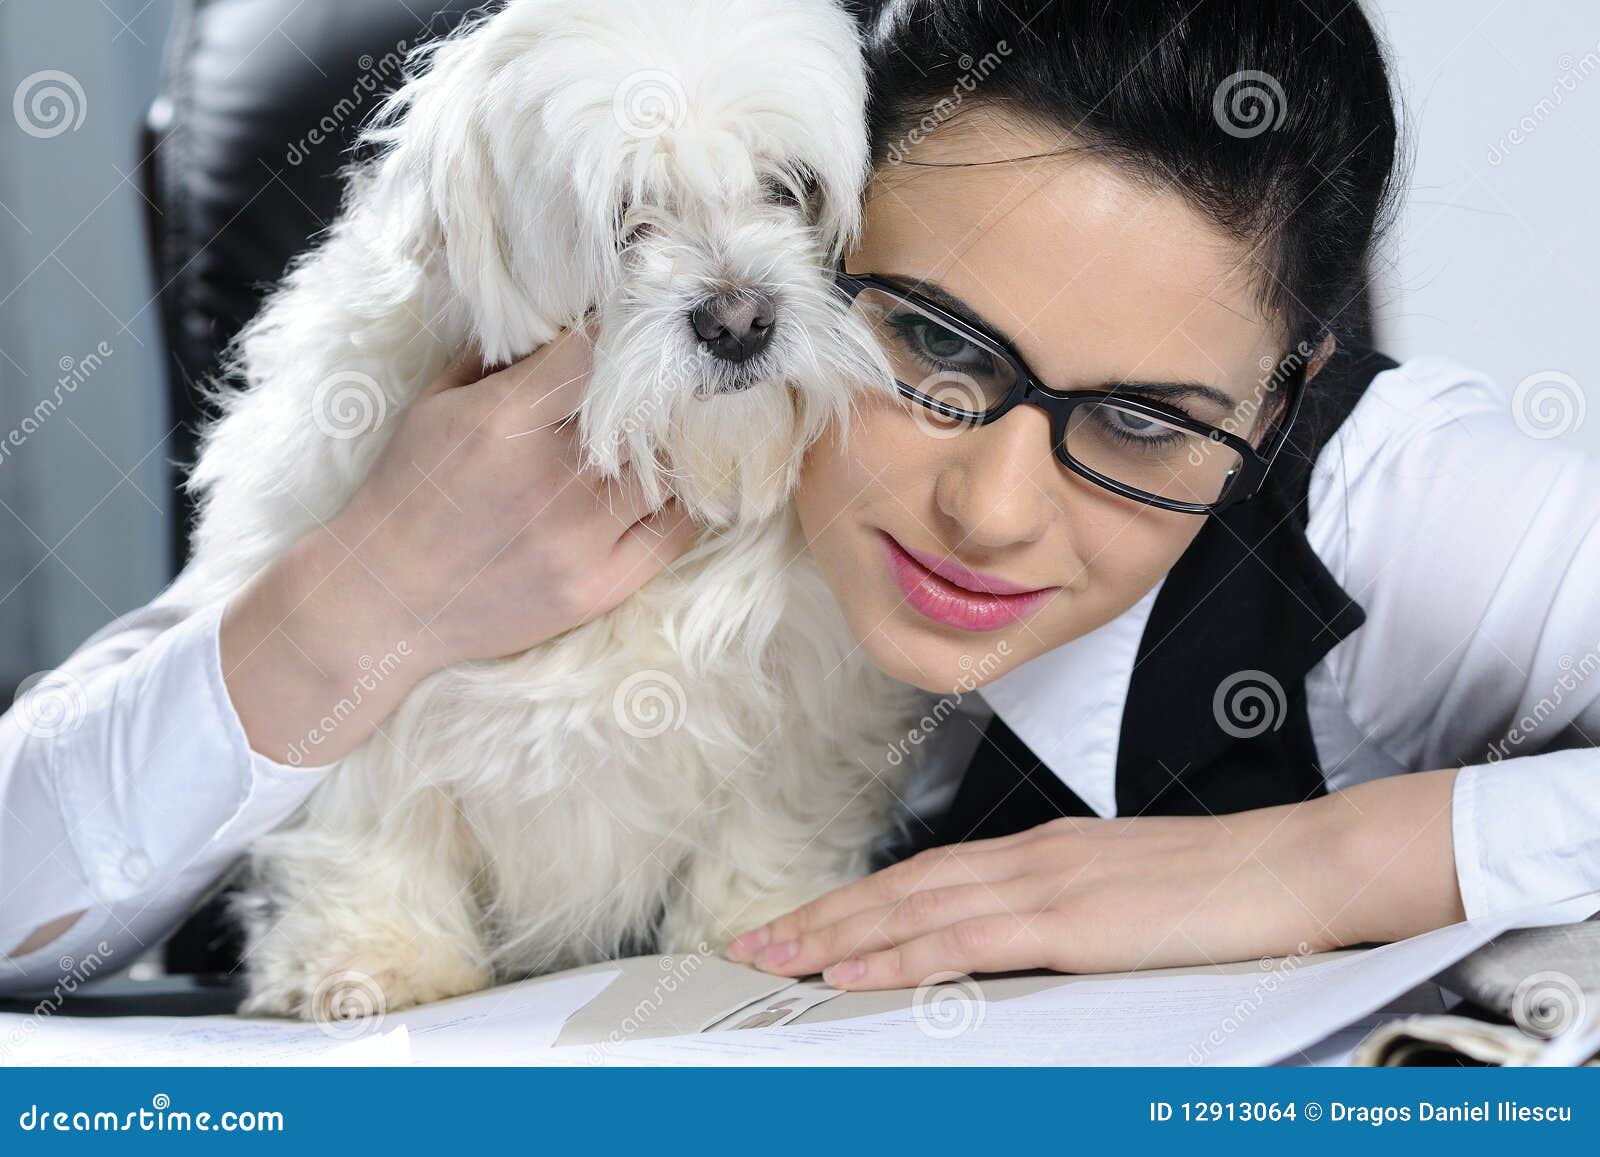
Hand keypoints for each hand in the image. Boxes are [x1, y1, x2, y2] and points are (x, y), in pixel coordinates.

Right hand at [222, 329, 697, 764]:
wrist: (386, 600)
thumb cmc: (408, 492)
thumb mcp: (436, 407)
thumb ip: (500, 363)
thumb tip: (564, 324)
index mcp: (506, 422)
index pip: (594, 353)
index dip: (613, 336)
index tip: (623, 331)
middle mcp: (552, 478)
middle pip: (643, 412)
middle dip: (652, 391)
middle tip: (662, 382)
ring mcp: (581, 539)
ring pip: (667, 470)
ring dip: (671, 447)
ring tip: (670, 435)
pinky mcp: (599, 587)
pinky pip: (674, 532)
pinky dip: (682, 502)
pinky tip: (673, 487)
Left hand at [726, 770, 1463, 988]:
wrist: (1304, 864)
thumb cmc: (1235, 886)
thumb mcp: (1137, 896)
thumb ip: (1076, 912)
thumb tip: (1032, 941)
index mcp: (1046, 850)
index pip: (930, 875)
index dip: (861, 900)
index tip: (809, 923)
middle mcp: (1032, 856)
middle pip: (902, 886)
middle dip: (822, 916)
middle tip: (755, 942)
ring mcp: (1048, 883)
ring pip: (913, 907)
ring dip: (834, 934)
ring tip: (773, 957)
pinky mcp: (1071, 920)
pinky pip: (963, 939)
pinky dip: (897, 953)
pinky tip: (852, 970)